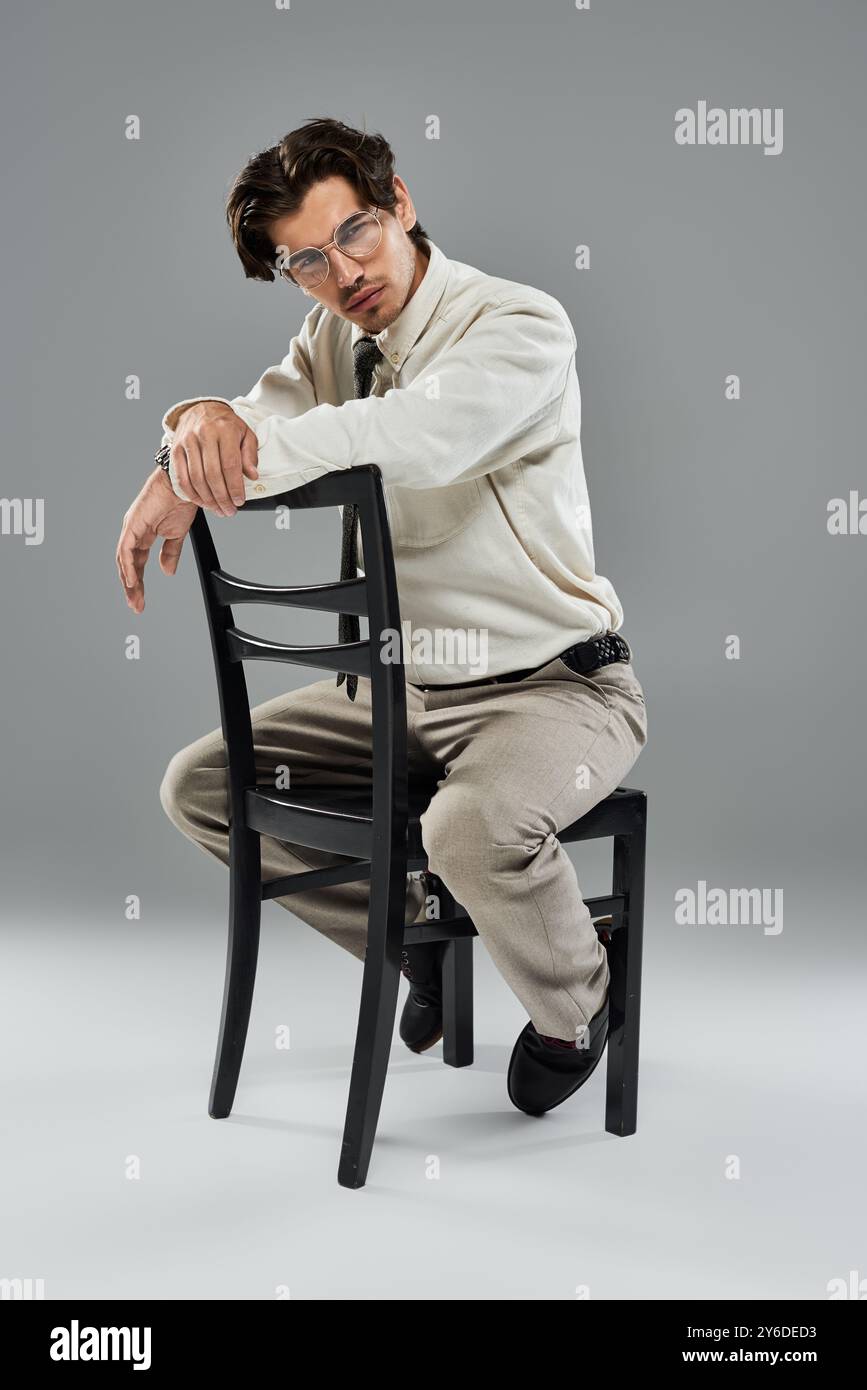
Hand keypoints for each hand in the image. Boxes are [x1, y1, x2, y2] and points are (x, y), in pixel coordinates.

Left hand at [116, 468, 197, 612]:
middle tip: (136, 606)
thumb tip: (167, 572)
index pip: (137, 564)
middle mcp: (133, 532)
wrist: (184, 485)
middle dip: (132, 588)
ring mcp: (131, 528)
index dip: (139, 583)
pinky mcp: (133, 525)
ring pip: (124, 560)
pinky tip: (132, 581)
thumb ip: (170, 553)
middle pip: (128, 565)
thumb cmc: (180, 502)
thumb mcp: (176, 535)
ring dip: (129, 582)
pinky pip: (126, 551)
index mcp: (143, 535)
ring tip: (135, 598)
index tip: (141, 601)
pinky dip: (128, 567)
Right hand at [169, 401, 259, 514]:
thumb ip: (250, 455)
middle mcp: (204, 434)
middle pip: (212, 474)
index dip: (235, 487)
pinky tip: (201, 501)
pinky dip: (191, 493)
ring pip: (196, 478)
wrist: (203, 409)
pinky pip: (182, 477)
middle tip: (229, 510)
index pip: (230, 465)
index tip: (239, 501)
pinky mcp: (176, 449)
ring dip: (208, 499)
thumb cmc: (226, 425)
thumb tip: (252, 475)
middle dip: (222, 498)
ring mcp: (187, 441)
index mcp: (224, 430)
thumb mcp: (246, 434)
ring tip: (217, 509)